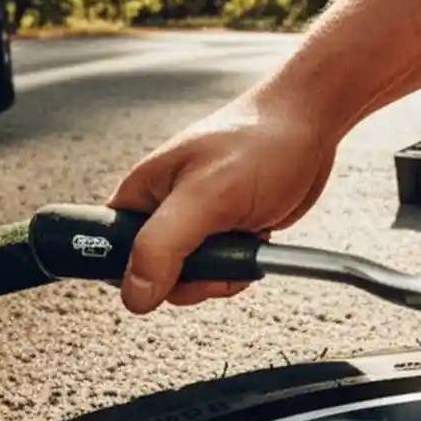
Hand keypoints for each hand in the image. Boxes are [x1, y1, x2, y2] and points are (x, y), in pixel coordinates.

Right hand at [106, 89, 336, 313]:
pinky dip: (240, 265)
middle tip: (220, 252)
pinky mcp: (222, 230)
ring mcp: (194, 222)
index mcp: (141, 194)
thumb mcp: (206, 196)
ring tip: (244, 237)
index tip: (173, 270)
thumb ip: (163, 246)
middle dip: (193, 277)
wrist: (309, 126)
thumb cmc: (258, 143)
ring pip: (191, 277)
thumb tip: (134, 294)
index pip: (112, 252)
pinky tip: (255, 238)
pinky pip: (220, 269)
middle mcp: (162, 209)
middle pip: (156, 275)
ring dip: (222, 271)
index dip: (136, 273)